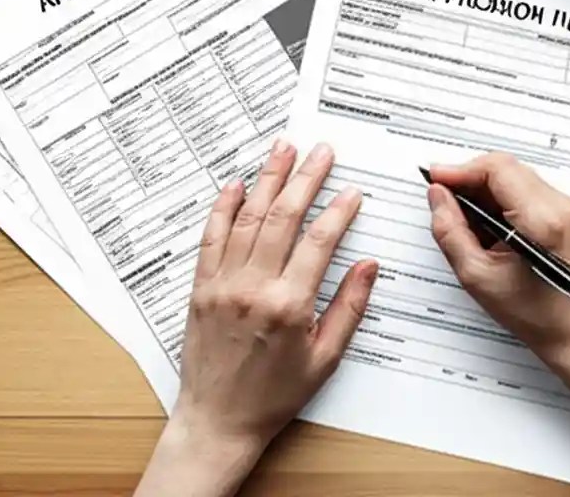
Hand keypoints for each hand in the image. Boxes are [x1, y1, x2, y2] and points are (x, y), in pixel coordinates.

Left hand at [136, 139, 377, 496]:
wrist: (219, 420)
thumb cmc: (274, 396)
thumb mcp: (325, 358)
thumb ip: (349, 307)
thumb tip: (369, 265)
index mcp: (289, 306)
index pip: (319, 242)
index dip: (339, 211)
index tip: (352, 191)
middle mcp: (254, 288)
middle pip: (283, 218)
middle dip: (306, 179)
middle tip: (321, 151)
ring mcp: (223, 284)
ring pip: (248, 218)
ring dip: (267, 179)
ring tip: (283, 149)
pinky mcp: (200, 288)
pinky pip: (212, 238)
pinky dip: (223, 207)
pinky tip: (236, 184)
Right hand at [426, 152, 569, 366]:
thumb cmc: (534, 314)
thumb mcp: (477, 276)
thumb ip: (451, 231)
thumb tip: (438, 196)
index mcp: (542, 221)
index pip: (497, 170)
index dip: (461, 170)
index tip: (435, 180)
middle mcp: (560, 207)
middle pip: (505, 168)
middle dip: (470, 179)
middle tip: (444, 201)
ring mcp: (567, 207)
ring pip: (514, 176)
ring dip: (484, 190)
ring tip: (466, 220)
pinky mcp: (566, 212)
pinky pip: (525, 189)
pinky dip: (500, 199)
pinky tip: (488, 225)